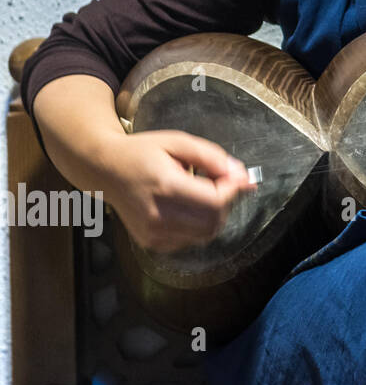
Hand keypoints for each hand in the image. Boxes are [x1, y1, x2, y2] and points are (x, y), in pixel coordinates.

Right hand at [100, 130, 256, 252]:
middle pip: (214, 222)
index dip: (234, 189)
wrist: (104, 169)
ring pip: (205, 234)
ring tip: (202, 192)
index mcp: (164, 187)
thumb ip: (211, 157)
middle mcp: (157, 215)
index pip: (216, 202)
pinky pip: (190, 240)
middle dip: (227, 202)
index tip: (236, 176)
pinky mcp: (150, 242)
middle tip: (220, 183)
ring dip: (215, 215)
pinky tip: (188, 206)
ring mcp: (152, 233)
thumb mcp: (178, 142)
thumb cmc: (141, 152)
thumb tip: (241, 174)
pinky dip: (198, 225)